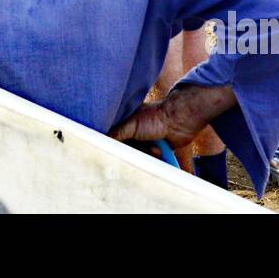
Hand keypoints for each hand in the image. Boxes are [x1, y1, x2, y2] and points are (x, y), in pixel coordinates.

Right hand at [111, 83, 236, 152]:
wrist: (179, 121)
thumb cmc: (154, 117)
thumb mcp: (130, 125)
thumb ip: (114, 135)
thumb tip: (99, 143)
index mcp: (123, 121)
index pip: (111, 138)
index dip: (112, 145)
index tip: (115, 150)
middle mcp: (132, 131)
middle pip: (124, 149)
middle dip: (132, 151)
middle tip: (138, 148)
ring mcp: (144, 140)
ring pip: (136, 156)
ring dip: (145, 154)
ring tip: (154, 148)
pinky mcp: (155, 148)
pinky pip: (148, 159)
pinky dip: (153, 157)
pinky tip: (158, 151)